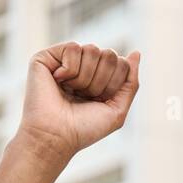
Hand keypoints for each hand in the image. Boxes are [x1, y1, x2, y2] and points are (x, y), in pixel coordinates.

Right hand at [19, 42, 140, 162]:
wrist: (56, 136)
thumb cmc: (84, 128)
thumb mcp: (117, 109)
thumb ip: (130, 83)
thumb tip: (136, 53)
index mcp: (99, 79)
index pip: (122, 64)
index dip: (115, 84)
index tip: (99, 101)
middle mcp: (83, 67)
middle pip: (110, 54)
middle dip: (101, 80)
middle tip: (84, 97)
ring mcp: (65, 61)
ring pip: (92, 49)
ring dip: (85, 77)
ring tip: (70, 91)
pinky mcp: (47, 57)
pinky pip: (73, 47)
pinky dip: (70, 69)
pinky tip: (58, 81)